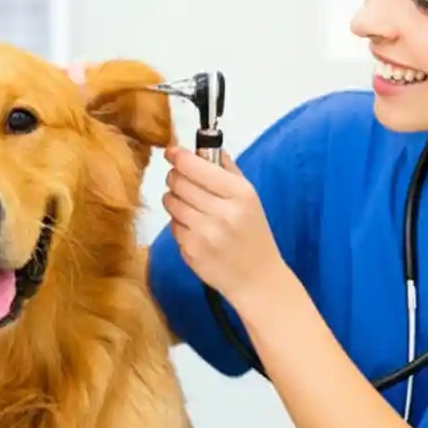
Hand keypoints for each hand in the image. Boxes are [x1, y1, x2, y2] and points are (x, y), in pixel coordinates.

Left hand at [161, 145, 287, 306]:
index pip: (195, 167)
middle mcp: (223, 213)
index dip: (178, 156)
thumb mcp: (250, 198)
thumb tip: (204, 148)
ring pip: (171, 202)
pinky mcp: (191, 251)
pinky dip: (179, 223)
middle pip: (178, 182)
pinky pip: (172, 226)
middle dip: (176, 177)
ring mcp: (205, 234)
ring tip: (191, 206)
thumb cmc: (253, 235)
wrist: (257, 278)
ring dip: (175, 199)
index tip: (172, 152)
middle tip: (181, 179)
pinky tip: (195, 229)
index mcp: (240, 195)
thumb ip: (227, 170)